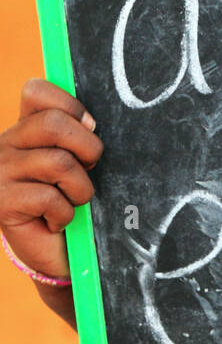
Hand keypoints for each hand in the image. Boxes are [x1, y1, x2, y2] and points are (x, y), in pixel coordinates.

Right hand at [0, 79, 102, 285]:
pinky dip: (65, 214)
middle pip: (54, 123)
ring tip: (74, 201)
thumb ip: (76, 135)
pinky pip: (50, 198)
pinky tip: (56, 221)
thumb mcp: (76, 161)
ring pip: (59, 162)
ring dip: (80, 188)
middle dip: (88, 147)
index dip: (70, 104)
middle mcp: (5, 145)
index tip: (89, 127)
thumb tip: (91, 124)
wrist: (55, 252)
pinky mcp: (2, 204)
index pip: (36, 91)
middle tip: (89, 168)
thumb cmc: (70, 201)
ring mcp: (0, 174)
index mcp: (24, 128)